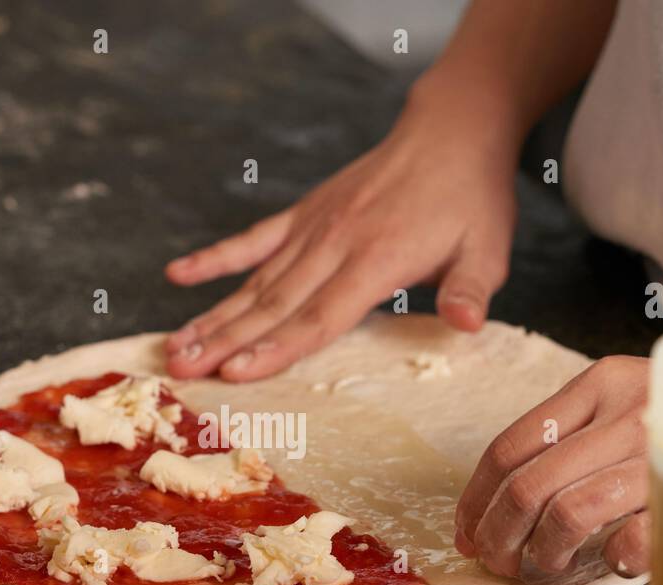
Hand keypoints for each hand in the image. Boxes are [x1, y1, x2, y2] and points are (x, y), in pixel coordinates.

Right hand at [163, 80, 518, 380]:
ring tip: (174, 345)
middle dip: (224, 340)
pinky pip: (252, 240)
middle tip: (180, 369)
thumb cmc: (471, 199)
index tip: (236, 373)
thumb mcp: (488, 249)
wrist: (452, 132)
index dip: (276, 348)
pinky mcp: (304, 213)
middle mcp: (335, 243)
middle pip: (272, 304)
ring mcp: (313, 227)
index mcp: (377, 259)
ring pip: (255, 280)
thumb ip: (470, 290)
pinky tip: (178, 274)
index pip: (318, 316)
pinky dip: (215, 257)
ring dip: (212, 315)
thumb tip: (466, 324)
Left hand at [454, 356, 651, 578]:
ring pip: (569, 513)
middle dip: (499, 536)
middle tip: (498, 562)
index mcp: (600, 383)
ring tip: (542, 569)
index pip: (509, 445)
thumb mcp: (629, 400)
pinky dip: (611, 560)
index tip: (466, 532)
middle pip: (528, 485)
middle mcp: (628, 412)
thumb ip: (576, 434)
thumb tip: (500, 508)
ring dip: (543, 554)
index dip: (476, 498)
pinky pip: (636, 539)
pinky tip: (608, 563)